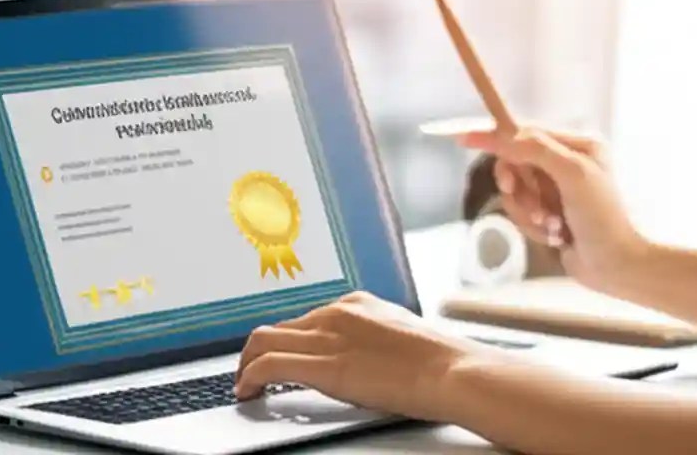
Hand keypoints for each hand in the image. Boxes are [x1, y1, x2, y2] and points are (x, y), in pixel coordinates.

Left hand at [234, 291, 502, 421]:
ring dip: (246, 363)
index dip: (289, 341)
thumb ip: (375, 340)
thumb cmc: (440, 361)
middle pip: (280, 327)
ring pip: (263, 340)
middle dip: (260, 351)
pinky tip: (248, 392)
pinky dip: (249, 378)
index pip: (307, 318)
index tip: (283, 358)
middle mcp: (338, 313)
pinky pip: (268, 365)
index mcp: (358, 304)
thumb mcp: (403, 337)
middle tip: (253, 373)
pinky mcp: (322, 364)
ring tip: (244, 385)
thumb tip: (365, 358)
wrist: (451, 371)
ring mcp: (328, 336)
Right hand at [455, 127, 652, 295]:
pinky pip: (521, 213)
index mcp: (578, 145)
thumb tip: (505, 135)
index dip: (497, 139)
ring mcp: (556, 190)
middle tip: (533, 205)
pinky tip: (556, 235)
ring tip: (552, 225)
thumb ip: (538, 150)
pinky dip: (533, 226)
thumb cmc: (602, 217)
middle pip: (515, 163)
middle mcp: (566, 163)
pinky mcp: (549, 214)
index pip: (526, 133)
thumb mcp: (573, 174)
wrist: (616, 265)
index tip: (465, 138)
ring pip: (515, 192)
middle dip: (521, 190)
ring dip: (528, 213)